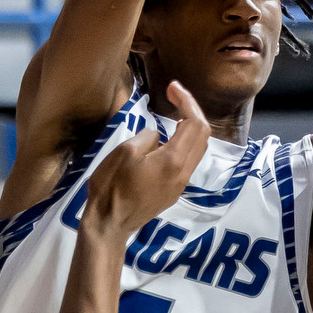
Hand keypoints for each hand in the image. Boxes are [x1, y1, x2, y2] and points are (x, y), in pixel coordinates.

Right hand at [80, 80, 208, 240]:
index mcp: (173, 160)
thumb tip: (157, 137)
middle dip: (192, 110)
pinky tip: (168, 137)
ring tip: (173, 113)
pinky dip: (184, 142)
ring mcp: (180, 184)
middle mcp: (183, 173)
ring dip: (190, 127)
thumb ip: (147, 137)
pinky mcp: (173, 192)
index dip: (187, 100)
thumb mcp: (125, 152)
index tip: (172, 87)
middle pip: (203, 135)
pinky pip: (187, 161)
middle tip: (173, 95)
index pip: (195, 123)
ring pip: (197, 149)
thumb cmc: (111, 187)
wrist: (109, 225)